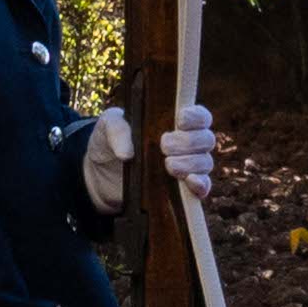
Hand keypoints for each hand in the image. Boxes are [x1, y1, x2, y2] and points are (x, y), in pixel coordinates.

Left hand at [83, 102, 216, 210]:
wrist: (101, 174)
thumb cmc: (110, 142)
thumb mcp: (107, 128)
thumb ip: (116, 130)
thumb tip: (128, 153)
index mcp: (175, 123)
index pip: (200, 117)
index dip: (197, 118)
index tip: (180, 121)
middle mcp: (187, 144)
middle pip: (206, 140)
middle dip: (188, 142)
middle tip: (164, 145)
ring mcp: (187, 167)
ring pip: (205, 163)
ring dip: (190, 163)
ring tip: (167, 165)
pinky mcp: (183, 189)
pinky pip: (203, 187)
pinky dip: (201, 185)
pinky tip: (189, 182)